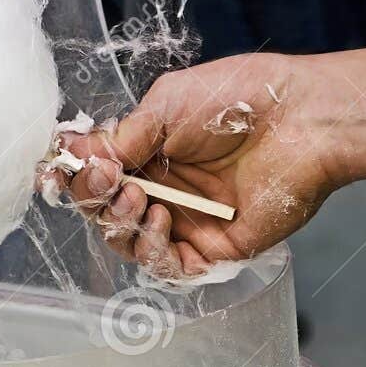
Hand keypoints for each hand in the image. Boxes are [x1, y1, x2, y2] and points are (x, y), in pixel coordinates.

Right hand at [50, 47, 365, 278]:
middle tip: (109, 179)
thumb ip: (121, 139)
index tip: (63, 167)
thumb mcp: (165, 106)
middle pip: (103, 213)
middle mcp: (163, 189)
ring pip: (127, 243)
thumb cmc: (241, 99)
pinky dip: (151, 249)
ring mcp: (186, 221)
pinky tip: (159, 220)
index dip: (76, 176)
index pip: (96, 175)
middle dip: (94, 199)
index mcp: (148, 153)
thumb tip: (81, 159)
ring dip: (119, 223)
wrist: (302, 118)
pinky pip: (167, 267)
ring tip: (138, 197)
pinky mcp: (214, 248)